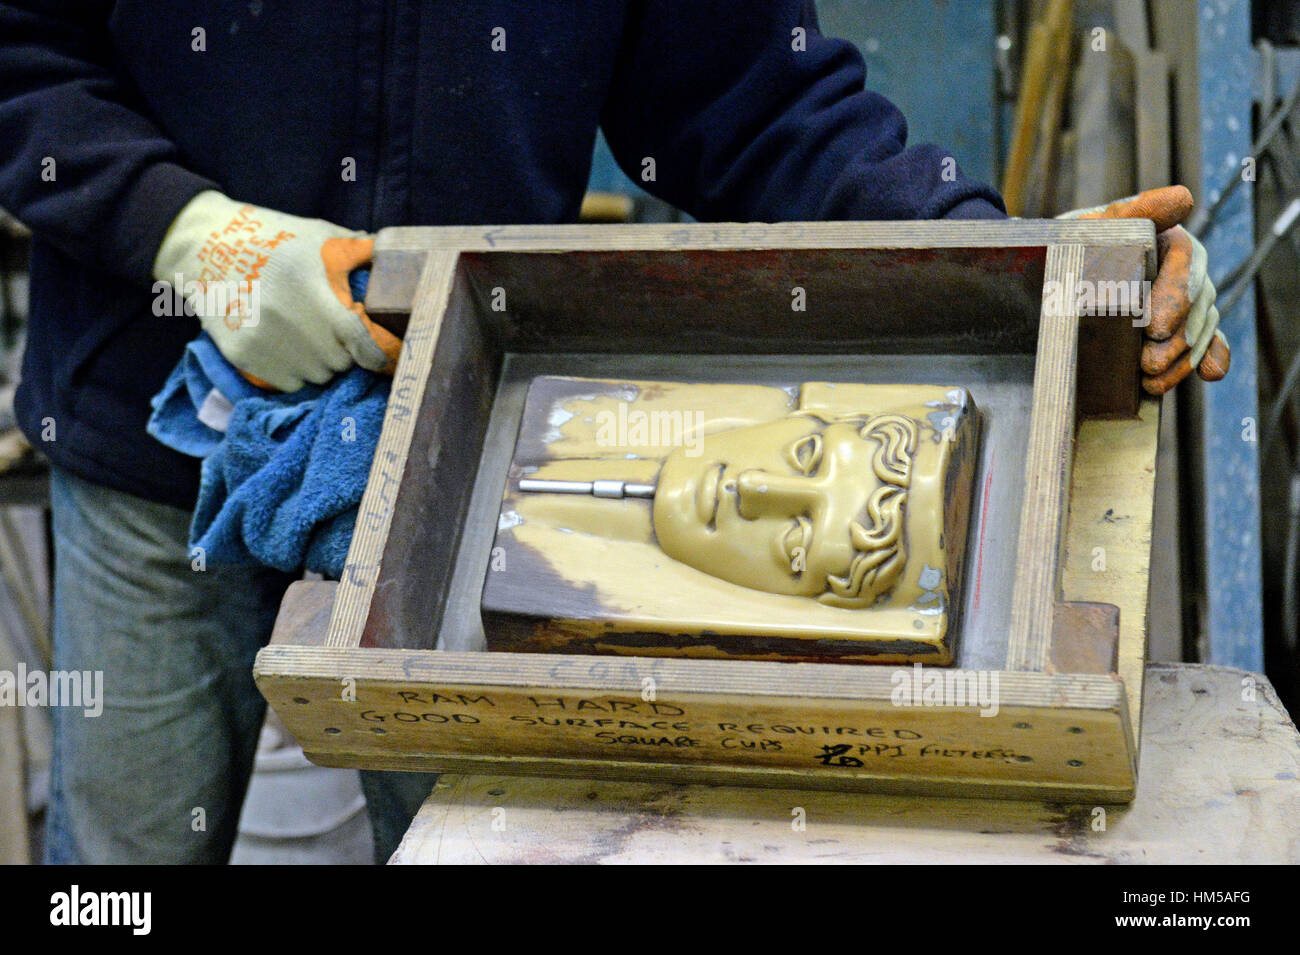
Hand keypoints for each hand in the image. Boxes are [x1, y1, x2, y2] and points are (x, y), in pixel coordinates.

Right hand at [152, 191, 400, 391]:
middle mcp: (290, 323)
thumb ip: (359, 250)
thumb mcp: (318, 234)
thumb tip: (397, 256)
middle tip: (336, 336)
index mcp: (313, 293)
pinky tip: (289, 348)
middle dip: (344, 354)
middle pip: (338, 364)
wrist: (205, 246)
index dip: (374, 354)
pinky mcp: (243, 356)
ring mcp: (264, 343)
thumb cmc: (273, 237)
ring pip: (314, 377)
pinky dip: (295, 373)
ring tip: (311, 340)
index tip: (379, 356)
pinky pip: (287, 383)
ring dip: (320, 366)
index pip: (357, 340)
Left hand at [1060, 186, 1229, 394]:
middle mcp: (1188, 271)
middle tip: (1146, 363)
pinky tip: (1209, 374)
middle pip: (1195, 305)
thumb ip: (1136, 211)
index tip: (1153, 327)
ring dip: (1180, 360)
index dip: (1173, 297)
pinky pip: (1208, 343)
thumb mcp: (1100, 224)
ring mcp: (1189, 302)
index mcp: (1173, 240)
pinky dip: (1211, 359)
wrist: (1068, 266)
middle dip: (1173, 339)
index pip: (1184, 265)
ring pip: (1198, 331)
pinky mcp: (1184, 327)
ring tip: (1152, 382)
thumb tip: (1183, 197)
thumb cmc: (1084, 241)